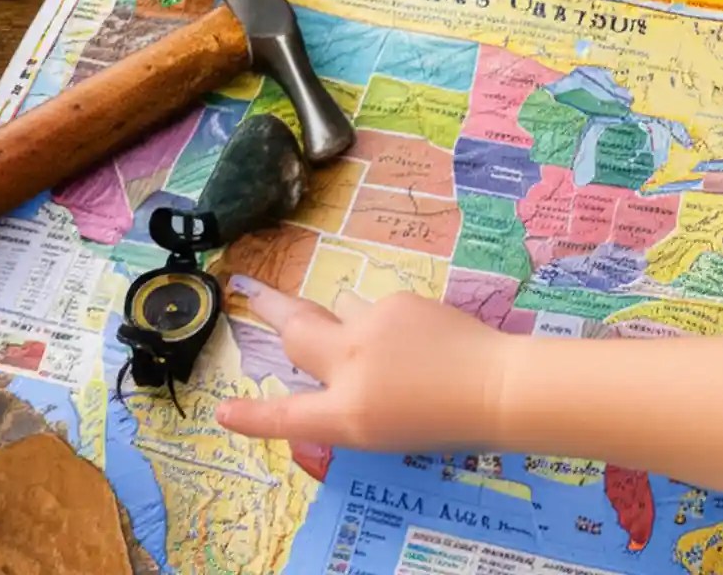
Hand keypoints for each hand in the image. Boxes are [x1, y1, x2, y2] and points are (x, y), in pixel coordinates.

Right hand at [215, 275, 515, 451]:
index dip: (251, 416)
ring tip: (372, 340)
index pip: (286, 416)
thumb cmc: (447, 424)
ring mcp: (373, 326)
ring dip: (340, 320)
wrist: (500, 386)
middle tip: (246, 287)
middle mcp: (351, 365)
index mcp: (347, 413)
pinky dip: (385, 325)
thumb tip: (327, 378)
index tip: (222, 412)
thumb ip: (348, 407)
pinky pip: (378, 310)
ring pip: (341, 311)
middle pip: (295, 330)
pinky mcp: (400, 302)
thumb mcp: (386, 435)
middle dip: (267, 307)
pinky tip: (419, 343)